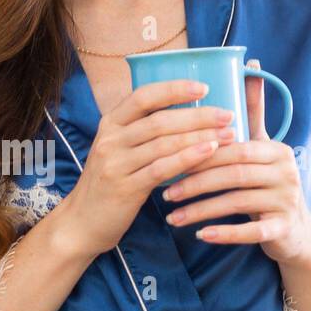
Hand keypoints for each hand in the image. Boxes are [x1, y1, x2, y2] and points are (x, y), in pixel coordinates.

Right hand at [59, 79, 235, 257]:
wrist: (81, 222)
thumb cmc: (109, 184)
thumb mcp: (117, 151)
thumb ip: (142, 133)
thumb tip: (186, 116)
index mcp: (109, 123)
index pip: (143, 97)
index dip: (174, 89)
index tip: (203, 87)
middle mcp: (111, 140)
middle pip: (160, 120)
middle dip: (198, 115)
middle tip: (227, 115)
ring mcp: (116, 164)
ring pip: (164, 143)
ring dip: (200, 136)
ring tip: (228, 135)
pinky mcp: (125, 188)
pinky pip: (162, 169)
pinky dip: (189, 158)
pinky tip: (210, 152)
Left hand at [158, 60, 310, 271]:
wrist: (295, 232)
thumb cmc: (267, 184)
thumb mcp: (262, 147)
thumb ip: (252, 112)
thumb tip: (248, 65)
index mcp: (276, 148)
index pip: (233, 146)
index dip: (200, 151)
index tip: (168, 159)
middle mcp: (287, 171)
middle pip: (234, 172)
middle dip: (195, 181)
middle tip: (165, 191)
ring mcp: (287, 201)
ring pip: (238, 202)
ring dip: (201, 210)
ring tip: (173, 217)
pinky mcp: (283, 228)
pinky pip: (251, 232)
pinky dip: (224, 233)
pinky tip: (200, 235)